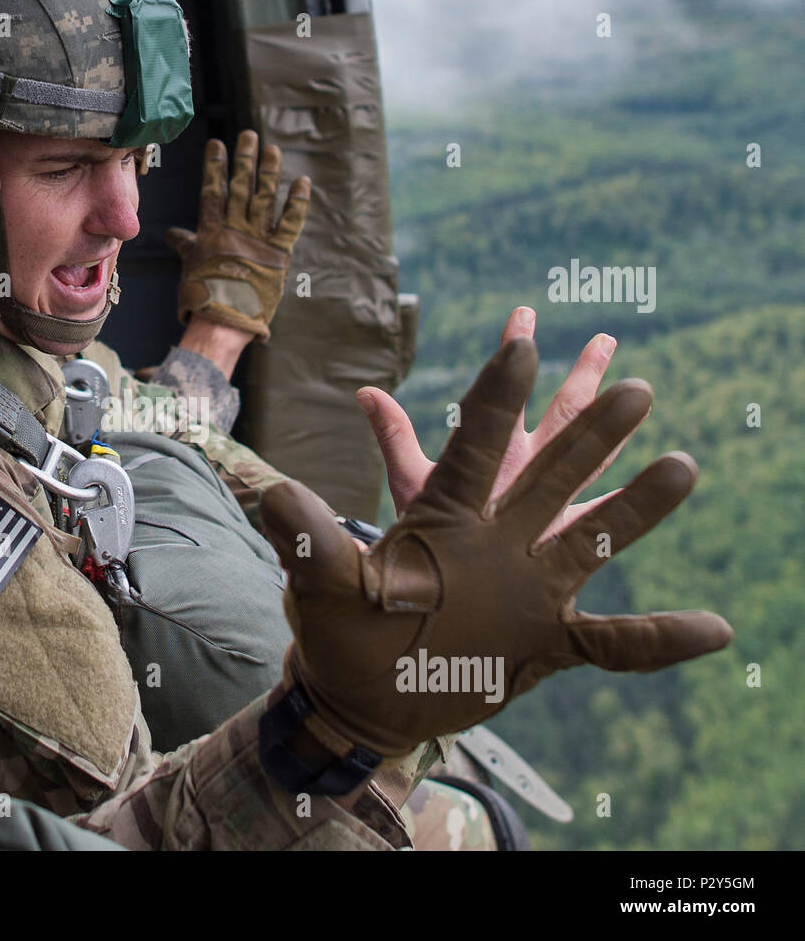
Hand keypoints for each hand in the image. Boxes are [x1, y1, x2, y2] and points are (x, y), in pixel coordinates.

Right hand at [167, 130, 310, 341]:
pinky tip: (302, 182)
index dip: (215, 166)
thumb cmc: (203, 295)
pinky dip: (297, 203)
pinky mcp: (278, 253)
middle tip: (249, 135)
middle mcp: (235, 230)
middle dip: (244, 160)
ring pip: (265, 198)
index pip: (213, 191)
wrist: (224, 318)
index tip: (217, 143)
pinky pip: (291, 223)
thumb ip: (185, 245)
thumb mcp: (190, 265)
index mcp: (212, 232)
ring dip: (269, 172)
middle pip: (241, 187)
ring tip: (273, 149)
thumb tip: (171, 235)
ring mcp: (258, 240)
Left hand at [260, 338, 731, 757]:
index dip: (500, 386)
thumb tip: (308, 451)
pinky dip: (657, 639)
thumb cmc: (343, 626)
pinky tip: (714, 632)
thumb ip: (312, 530)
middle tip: (618, 362)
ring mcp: (527, 581)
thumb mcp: (329, 573)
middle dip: (582, 414)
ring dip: (634, 502)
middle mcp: (496, 533)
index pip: (478, 438)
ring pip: (590, 528)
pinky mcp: (545, 634)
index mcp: (448, 510)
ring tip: (685, 464)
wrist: (361, 690)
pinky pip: (612, 639)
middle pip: (548, 462)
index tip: (521, 332)